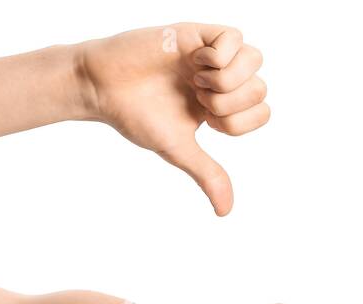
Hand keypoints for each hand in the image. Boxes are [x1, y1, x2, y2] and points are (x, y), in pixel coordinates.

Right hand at [76, 23, 268, 214]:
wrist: (100, 87)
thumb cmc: (136, 116)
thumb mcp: (179, 150)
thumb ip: (208, 175)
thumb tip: (225, 212)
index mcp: (223, 103)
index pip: (262, 111)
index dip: (239, 122)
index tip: (208, 121)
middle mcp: (222, 77)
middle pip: (261, 87)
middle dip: (232, 103)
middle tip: (200, 100)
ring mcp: (210, 54)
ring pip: (255, 60)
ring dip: (229, 79)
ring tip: (198, 82)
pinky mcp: (196, 33)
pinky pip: (235, 36)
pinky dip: (221, 56)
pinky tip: (195, 62)